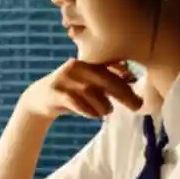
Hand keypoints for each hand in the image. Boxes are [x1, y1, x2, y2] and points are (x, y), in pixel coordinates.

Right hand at [19, 59, 141, 120]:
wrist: (38, 99)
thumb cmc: (70, 93)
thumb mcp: (88, 86)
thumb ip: (107, 83)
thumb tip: (132, 82)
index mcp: (86, 63)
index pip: (111, 69)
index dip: (128, 79)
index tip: (141, 92)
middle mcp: (75, 67)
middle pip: (104, 78)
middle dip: (123, 93)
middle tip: (137, 106)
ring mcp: (63, 79)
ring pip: (90, 90)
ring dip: (103, 104)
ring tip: (107, 112)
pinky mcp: (54, 92)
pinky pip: (74, 101)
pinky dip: (87, 110)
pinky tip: (93, 116)